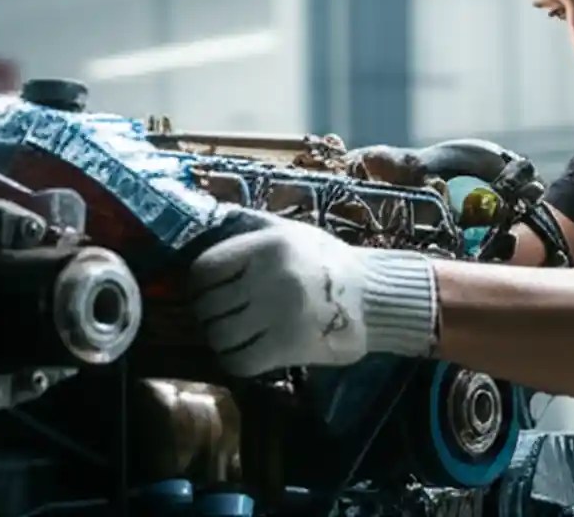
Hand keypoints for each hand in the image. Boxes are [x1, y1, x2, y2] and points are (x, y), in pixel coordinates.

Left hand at [188, 211, 437, 375]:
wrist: (375, 296)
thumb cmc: (328, 262)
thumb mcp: (291, 232)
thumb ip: (251, 226)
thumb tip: (210, 214)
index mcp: (268, 246)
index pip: (205, 269)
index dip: (198, 285)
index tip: (206, 292)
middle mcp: (270, 278)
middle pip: (209, 306)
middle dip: (209, 314)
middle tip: (221, 316)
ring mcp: (279, 314)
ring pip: (220, 336)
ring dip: (221, 339)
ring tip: (234, 334)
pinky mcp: (289, 347)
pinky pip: (240, 360)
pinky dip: (236, 359)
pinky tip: (247, 351)